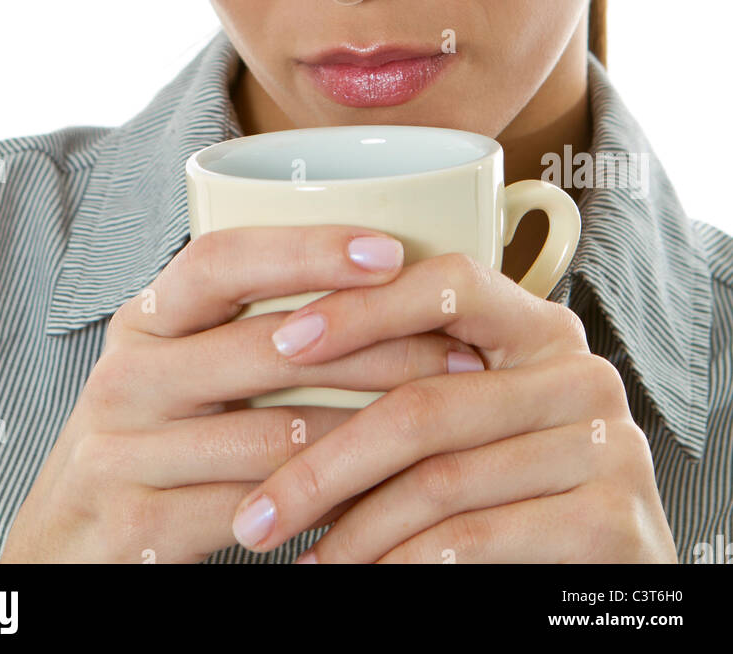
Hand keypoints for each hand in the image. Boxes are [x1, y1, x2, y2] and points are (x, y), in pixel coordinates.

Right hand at [0, 226, 483, 562]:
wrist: (59, 550)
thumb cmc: (149, 442)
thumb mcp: (176, 369)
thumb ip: (245, 326)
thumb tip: (375, 278)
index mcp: (144, 319)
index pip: (222, 259)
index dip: (307, 249)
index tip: (391, 251)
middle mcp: (127, 375)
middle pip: (271, 347)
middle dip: (381, 350)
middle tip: (461, 355)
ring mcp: (124, 453)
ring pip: (279, 435)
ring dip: (374, 432)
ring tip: (441, 424)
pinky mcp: (139, 527)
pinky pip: (260, 509)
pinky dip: (329, 503)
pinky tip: (377, 494)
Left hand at [228, 253, 678, 563]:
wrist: (607, 588)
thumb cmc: (517, 491)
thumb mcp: (475, 420)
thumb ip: (417, 378)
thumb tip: (282, 355)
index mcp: (542, 327)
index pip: (451, 281)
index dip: (363, 307)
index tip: (283, 342)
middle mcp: (582, 373)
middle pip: (425, 402)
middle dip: (324, 464)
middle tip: (258, 513)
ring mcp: (607, 445)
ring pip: (439, 480)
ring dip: (356, 530)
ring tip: (304, 558)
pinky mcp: (611, 518)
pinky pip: (476, 536)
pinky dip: (405, 564)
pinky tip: (365, 578)